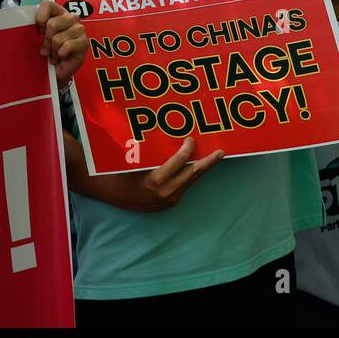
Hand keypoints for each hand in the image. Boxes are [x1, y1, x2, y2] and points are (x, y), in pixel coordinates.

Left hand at [34, 0, 87, 86]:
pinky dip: (60, 55)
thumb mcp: (37, 37)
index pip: (47, 4)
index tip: (39, 31)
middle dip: (46, 41)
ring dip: (53, 50)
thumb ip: (33, 27)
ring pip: (58, 38)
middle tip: (46, 49)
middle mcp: (71, 17)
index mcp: (58, 12)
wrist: (56, 72)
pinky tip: (62, 56)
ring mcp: (79, 29)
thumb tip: (26, 25)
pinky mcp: (84, 42)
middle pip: (52, 24)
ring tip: (55, 54)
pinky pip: (67, 46)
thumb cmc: (46, 52)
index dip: (40, 18)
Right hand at [101, 137, 224, 212]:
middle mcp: (166, 192)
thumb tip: (167, 135)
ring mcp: (170, 199)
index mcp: (155, 180)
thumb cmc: (123, 174)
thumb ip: (151, 151)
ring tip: (214, 157)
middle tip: (220, 152)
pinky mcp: (172, 203)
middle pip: (192, 174)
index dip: (187, 149)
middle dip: (207, 162)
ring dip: (202, 168)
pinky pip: (185, 186)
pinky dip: (192, 175)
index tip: (191, 139)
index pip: (178, 162)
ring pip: (191, 181)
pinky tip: (198, 166)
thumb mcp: (134, 161)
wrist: (117, 197)